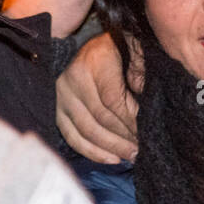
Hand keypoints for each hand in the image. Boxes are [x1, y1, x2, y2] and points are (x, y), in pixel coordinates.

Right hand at [54, 31, 140, 162]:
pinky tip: (110, 159)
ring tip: (129, 157)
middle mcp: (73, 79)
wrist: (91, 44)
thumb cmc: (119, 49)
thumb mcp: (135, 53)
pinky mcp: (56, 109)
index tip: (146, 134)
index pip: (112, 100)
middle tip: (139, 151)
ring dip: (109, 148)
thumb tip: (145, 113)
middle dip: (121, 139)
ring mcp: (61, 95)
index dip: (130, 121)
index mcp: (94, 61)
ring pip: (84, 130)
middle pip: (98, 118)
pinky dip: (91, 151)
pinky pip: (71, 136)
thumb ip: (141, 78)